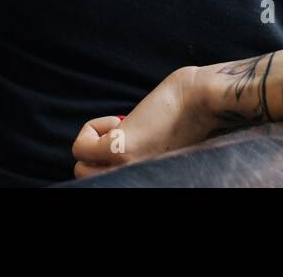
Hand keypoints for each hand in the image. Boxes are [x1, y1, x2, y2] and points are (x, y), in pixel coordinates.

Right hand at [71, 66, 218, 178]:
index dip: (106, 163)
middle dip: (95, 156)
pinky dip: (91, 129)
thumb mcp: (161, 146)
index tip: (126, 143)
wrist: (202, 100)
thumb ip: (141, 153)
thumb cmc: (188, 115)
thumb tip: (117, 141)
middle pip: (88, 178)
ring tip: (118, 128)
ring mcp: (126, 167)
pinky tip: (119, 120)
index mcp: (144, 178)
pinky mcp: (122, 149)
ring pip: (80, 167)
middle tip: (121, 135)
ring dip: (91, 143)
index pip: (107, 181)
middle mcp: (134, 178)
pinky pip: (81, 147)